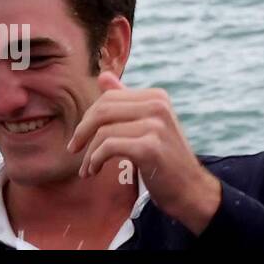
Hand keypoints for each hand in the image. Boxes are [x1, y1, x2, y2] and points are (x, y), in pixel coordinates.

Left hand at [68, 73, 221, 234]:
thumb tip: (103, 76)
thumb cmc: (164, 157)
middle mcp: (159, 106)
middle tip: (74, 150)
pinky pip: (108, 147)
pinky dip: (94, 160)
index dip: (88, 118)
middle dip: (82, 131)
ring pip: (103, 131)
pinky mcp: (150, 147)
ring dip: (88, 153)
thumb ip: (126, 100)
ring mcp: (156, 125)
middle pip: (103, 110)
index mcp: (157, 97)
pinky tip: (94, 171)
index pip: (109, 97)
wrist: (188, 187)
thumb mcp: (147, 124)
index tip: (80, 138)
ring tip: (87, 169)